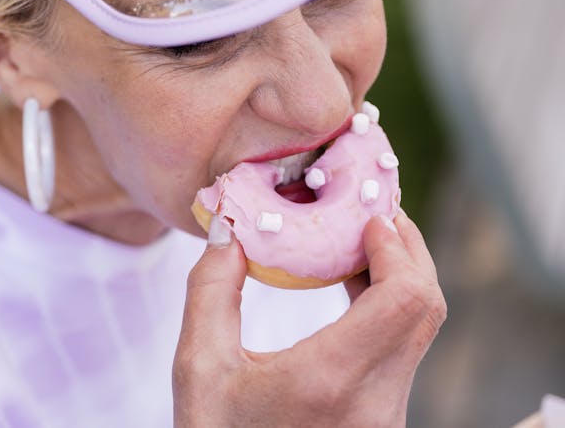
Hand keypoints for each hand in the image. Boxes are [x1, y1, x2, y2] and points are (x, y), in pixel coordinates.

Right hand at [173, 211, 445, 426]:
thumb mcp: (197, 368)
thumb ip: (211, 290)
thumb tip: (225, 231)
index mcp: (330, 382)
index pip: (406, 298)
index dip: (398, 246)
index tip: (368, 217)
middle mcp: (375, 403)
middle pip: (426, 309)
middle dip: (408, 252)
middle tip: (373, 216)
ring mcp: (385, 419)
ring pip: (420, 332)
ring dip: (400, 281)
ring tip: (359, 245)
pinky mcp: (383, 424)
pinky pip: (404, 355)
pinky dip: (390, 312)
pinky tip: (354, 291)